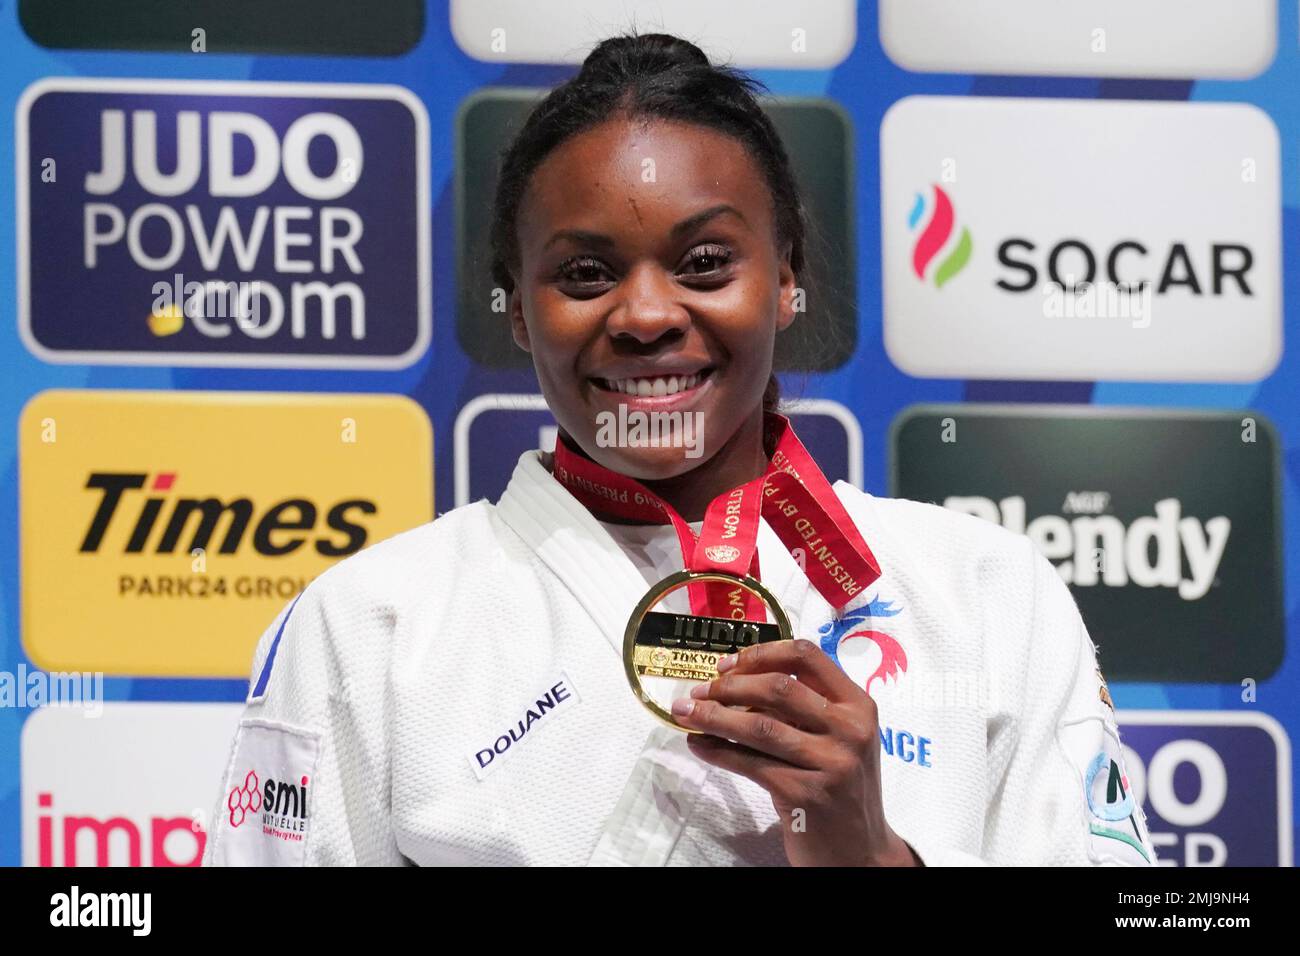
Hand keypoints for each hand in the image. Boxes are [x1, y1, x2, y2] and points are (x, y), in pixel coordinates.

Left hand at [673, 638, 920, 866]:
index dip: (761, 654)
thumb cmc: (842, 787)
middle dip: (729, 686)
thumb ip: (805, 708)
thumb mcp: (839, 739)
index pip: (807, 657)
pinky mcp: (804, 795)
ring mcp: (830, 763)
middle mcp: (849, 730)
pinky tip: (699, 745)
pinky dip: (717, 751)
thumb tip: (736, 683)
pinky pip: (749, 764)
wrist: (861, 852)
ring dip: (713, 716)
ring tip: (685, 713)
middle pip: (777, 688)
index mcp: (858, 706)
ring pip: (758, 726)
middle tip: (699, 692)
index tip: (727, 665)